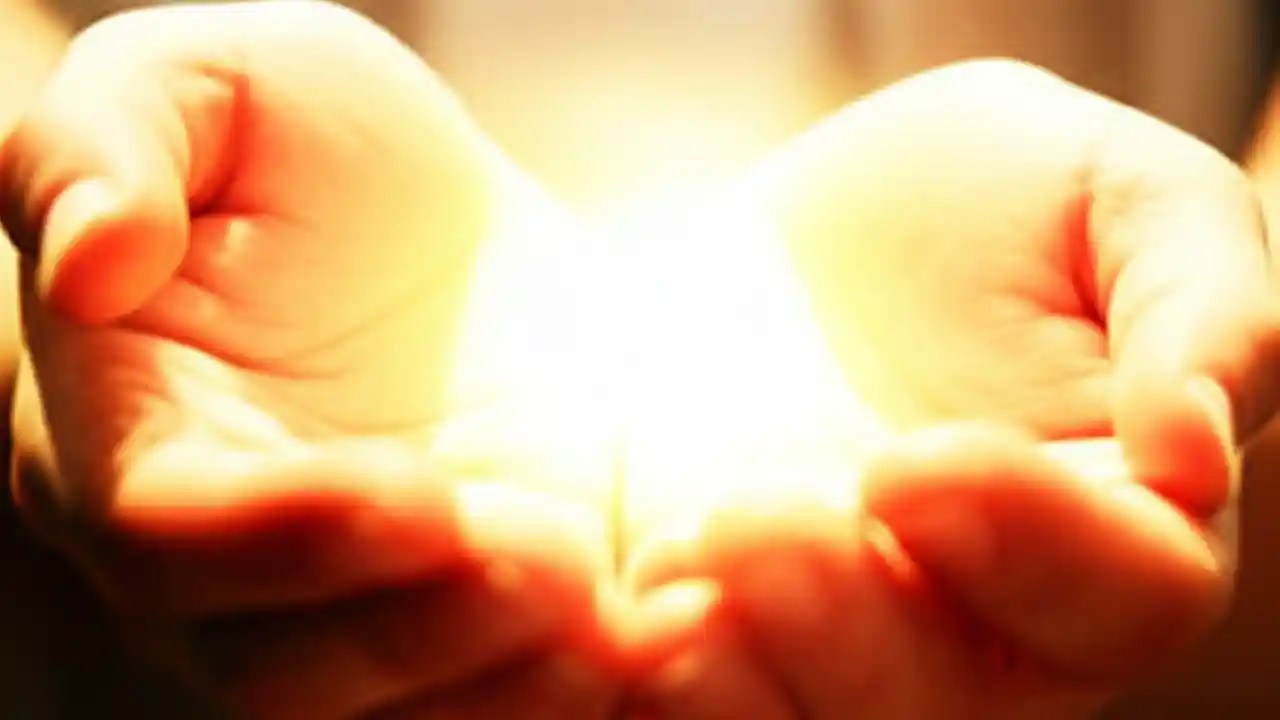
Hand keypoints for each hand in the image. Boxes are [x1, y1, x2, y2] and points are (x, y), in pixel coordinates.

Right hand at [1, 2, 624, 716]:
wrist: (453, 239)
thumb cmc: (319, 152)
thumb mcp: (217, 86)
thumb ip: (111, 145)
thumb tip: (84, 260)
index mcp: (140, 437)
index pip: (168, 531)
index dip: (281, 533)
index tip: (417, 493)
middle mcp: (230, 564)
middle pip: (282, 661)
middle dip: (417, 629)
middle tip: (554, 561)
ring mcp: (349, 613)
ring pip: (392, 713)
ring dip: (502, 683)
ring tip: (612, 612)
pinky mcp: (458, 629)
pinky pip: (490, 703)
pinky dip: (564, 696)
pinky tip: (651, 643)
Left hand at [623, 60, 1279, 717]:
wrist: (837, 231)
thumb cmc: (1004, 204)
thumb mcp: (1124, 199)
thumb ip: (1200, 306)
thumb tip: (1192, 451)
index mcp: (1108, 527)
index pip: (1119, 592)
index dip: (1029, 541)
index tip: (913, 459)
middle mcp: (974, 615)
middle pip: (938, 697)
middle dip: (842, 625)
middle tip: (753, 517)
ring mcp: (835, 626)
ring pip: (803, 716)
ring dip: (734, 673)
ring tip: (671, 570)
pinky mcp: (715, 606)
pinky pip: (686, 681)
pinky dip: (646, 667)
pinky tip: (611, 598)